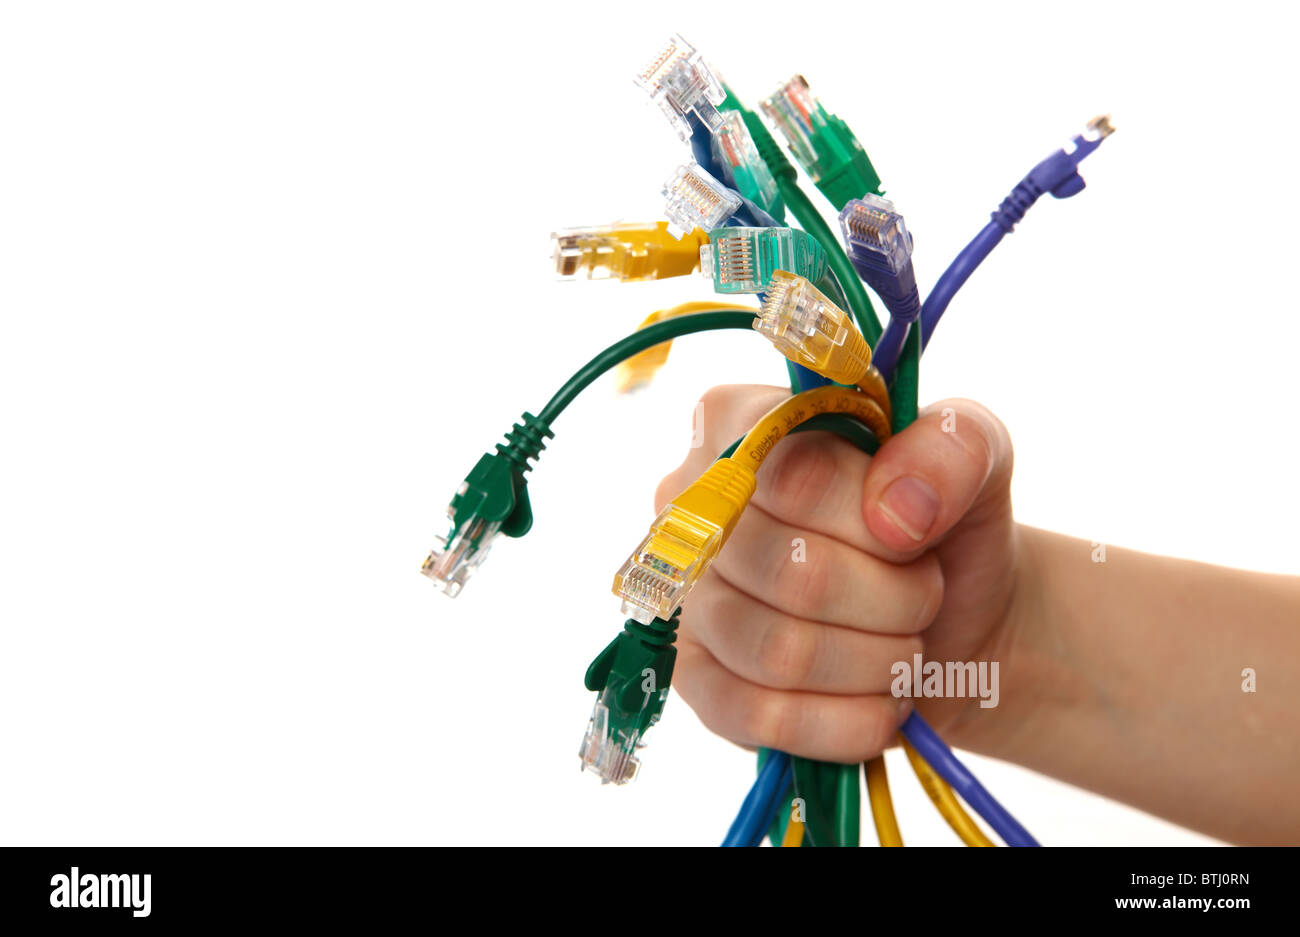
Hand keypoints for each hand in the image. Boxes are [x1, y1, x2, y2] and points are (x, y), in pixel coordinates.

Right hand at [656, 384, 1020, 761]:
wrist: (954, 615)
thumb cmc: (942, 516)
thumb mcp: (976, 454)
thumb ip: (950, 446)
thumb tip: (896, 508)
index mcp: (736, 422)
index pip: (788, 470)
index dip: (869, 512)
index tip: (915, 530)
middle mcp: (689, 506)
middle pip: (789, 571)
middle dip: (892, 596)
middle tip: (925, 594)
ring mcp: (689, 600)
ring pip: (780, 652)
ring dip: (878, 660)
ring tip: (907, 644)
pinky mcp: (700, 685)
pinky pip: (765, 718)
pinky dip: (850, 720)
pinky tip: (883, 700)